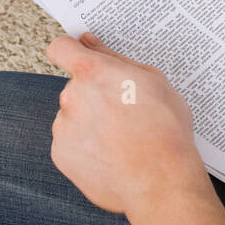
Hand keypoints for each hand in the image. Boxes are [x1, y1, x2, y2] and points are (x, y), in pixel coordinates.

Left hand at [45, 32, 210, 219]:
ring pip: (73, 116)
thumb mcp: (153, 81)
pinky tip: (111, 155)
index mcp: (93, 72)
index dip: (70, 51)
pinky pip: (70, 142)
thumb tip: (88, 42)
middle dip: (94, 95)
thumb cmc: (165, 129)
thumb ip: (114, 58)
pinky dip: (87, 147)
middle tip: (125, 113)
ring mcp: (63, 128)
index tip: (82, 59)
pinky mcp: (60, 155)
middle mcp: (71, 97)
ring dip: (91, 122)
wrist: (160, 181)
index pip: (61, 48)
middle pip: (75, 87)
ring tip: (122, 139)